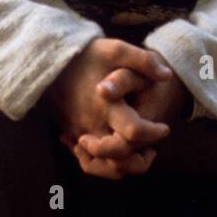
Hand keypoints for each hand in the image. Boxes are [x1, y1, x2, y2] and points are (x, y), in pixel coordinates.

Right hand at [44, 38, 172, 180]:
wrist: (49, 60)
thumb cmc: (86, 55)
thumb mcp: (116, 50)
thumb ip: (143, 62)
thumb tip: (167, 76)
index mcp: (106, 106)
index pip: (134, 132)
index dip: (154, 132)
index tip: (164, 127)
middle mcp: (92, 125)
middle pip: (120, 158)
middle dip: (141, 158)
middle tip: (153, 145)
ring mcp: (80, 132)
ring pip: (104, 166)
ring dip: (125, 166)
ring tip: (142, 152)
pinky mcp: (73, 134)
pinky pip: (89, 162)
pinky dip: (105, 165)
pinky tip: (119, 152)